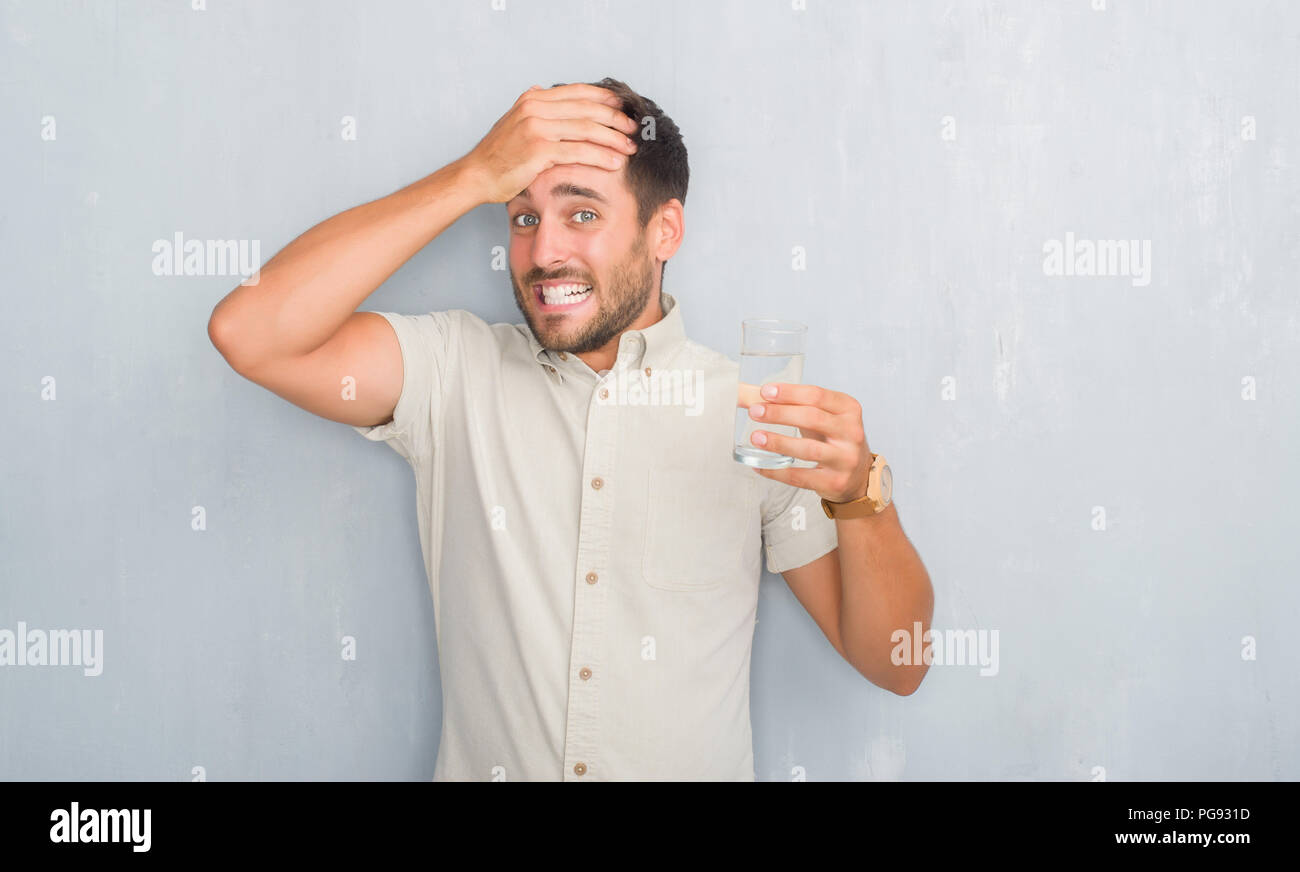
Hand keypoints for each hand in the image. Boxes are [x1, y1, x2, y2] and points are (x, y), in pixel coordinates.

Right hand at [459, 83, 640, 203]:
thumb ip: (537, 110)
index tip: (624, 107)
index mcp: (533, 98)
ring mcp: (536, 128)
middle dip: (614, 118)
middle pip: (586, 109)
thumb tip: (551, 95)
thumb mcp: (517, 122)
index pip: (577, 92)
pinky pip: (578, 152)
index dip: (604, 98)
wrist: (477, 175)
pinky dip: (600, 157)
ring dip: (613, 139)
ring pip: (586, 129)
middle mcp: (535, 108)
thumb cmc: (499, 154)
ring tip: (629, 148)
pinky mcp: (539, 150)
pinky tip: (614, 163)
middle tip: (633, 129)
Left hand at [736, 382, 871, 501]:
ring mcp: (845, 459)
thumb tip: (753, 397)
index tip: (766, 392)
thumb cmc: (834, 440)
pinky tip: (760, 466)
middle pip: (813, 418)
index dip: (789, 393)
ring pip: (809, 449)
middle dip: (780, 413)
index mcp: (849, 409)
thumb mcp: (824, 417)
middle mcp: (851, 433)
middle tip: (755, 412)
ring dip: (778, 442)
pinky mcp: (835, 482)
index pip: (817, 395)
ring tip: (756, 437)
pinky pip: (801, 476)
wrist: (858, 476)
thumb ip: (795, 406)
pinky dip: (777, 471)